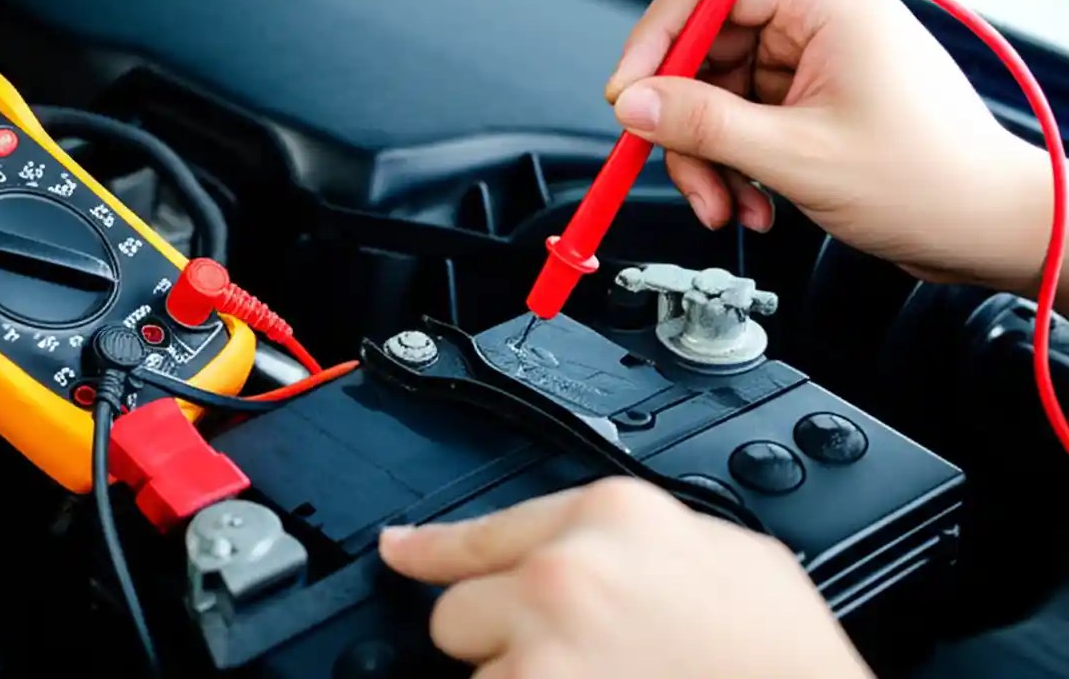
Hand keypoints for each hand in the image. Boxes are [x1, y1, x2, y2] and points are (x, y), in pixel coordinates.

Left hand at [379, 477, 872, 677]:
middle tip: (569, 658)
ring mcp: (541, 649)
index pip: (481, 531)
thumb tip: (606, 548)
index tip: (397, 550)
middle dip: (500, 639)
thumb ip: (650, 538)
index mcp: (613, 516)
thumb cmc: (782, 658)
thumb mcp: (729, 555)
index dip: (431, 548)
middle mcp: (563, 573)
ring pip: (478, 675)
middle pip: (459, 611)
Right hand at [605, 0, 1054, 298]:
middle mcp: (819, 20)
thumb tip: (638, 104)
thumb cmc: (929, 180)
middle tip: (677, 166)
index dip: (661, 38)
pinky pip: (742, 120)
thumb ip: (705, 124)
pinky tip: (750, 199)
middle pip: (708, 49)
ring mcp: (814, 61)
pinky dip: (733, 164)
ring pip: (718, 93)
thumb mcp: (795, 155)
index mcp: (827, 2)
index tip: (631, 93)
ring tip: (726, 202)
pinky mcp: (810, 100)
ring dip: (709, 155)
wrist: (982, 226)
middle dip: (686, 120)